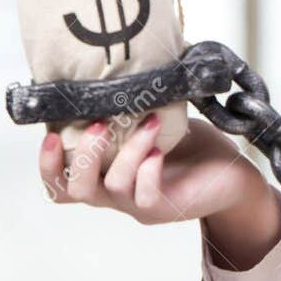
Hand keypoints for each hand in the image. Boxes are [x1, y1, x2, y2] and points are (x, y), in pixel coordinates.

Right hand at [38, 114, 269, 228]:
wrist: (232, 176)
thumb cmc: (192, 149)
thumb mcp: (155, 123)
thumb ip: (131, 110)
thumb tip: (115, 72)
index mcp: (106, 176)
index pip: (61, 185)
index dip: (48, 166)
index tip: (52, 137)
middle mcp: (116, 195)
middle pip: (75, 191)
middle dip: (82, 155)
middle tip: (100, 124)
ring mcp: (139, 205)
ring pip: (113, 186)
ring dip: (128, 150)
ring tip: (150, 123)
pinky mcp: (165, 209)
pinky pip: (145, 197)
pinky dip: (147, 171)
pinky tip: (159, 150)